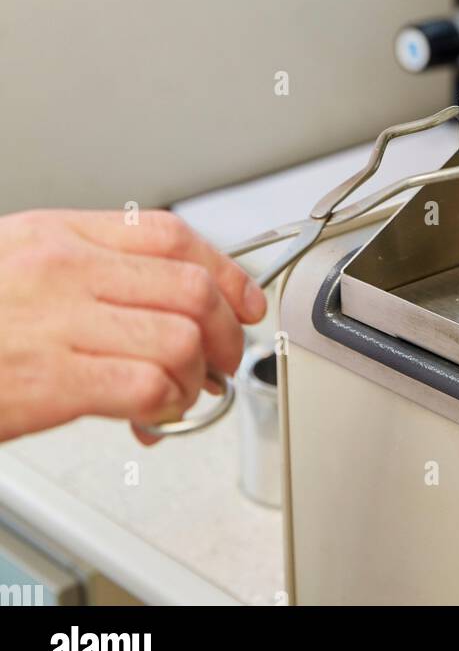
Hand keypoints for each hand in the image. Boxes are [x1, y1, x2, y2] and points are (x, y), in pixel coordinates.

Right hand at [0, 209, 266, 445]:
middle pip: (190, 286)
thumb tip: (159, 295)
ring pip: (182, 337)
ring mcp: (58, 321)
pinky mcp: (51, 381)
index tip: (244, 299)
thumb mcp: (17, 262)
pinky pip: (148, 385)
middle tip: (225, 358)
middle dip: (228, 330)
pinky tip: (151, 417)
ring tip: (182, 394)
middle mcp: (65, 268)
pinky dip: (167, 406)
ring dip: (199, 376)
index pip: (172, 234)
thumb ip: (87, 268)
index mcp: (59, 232)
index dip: (225, 269)